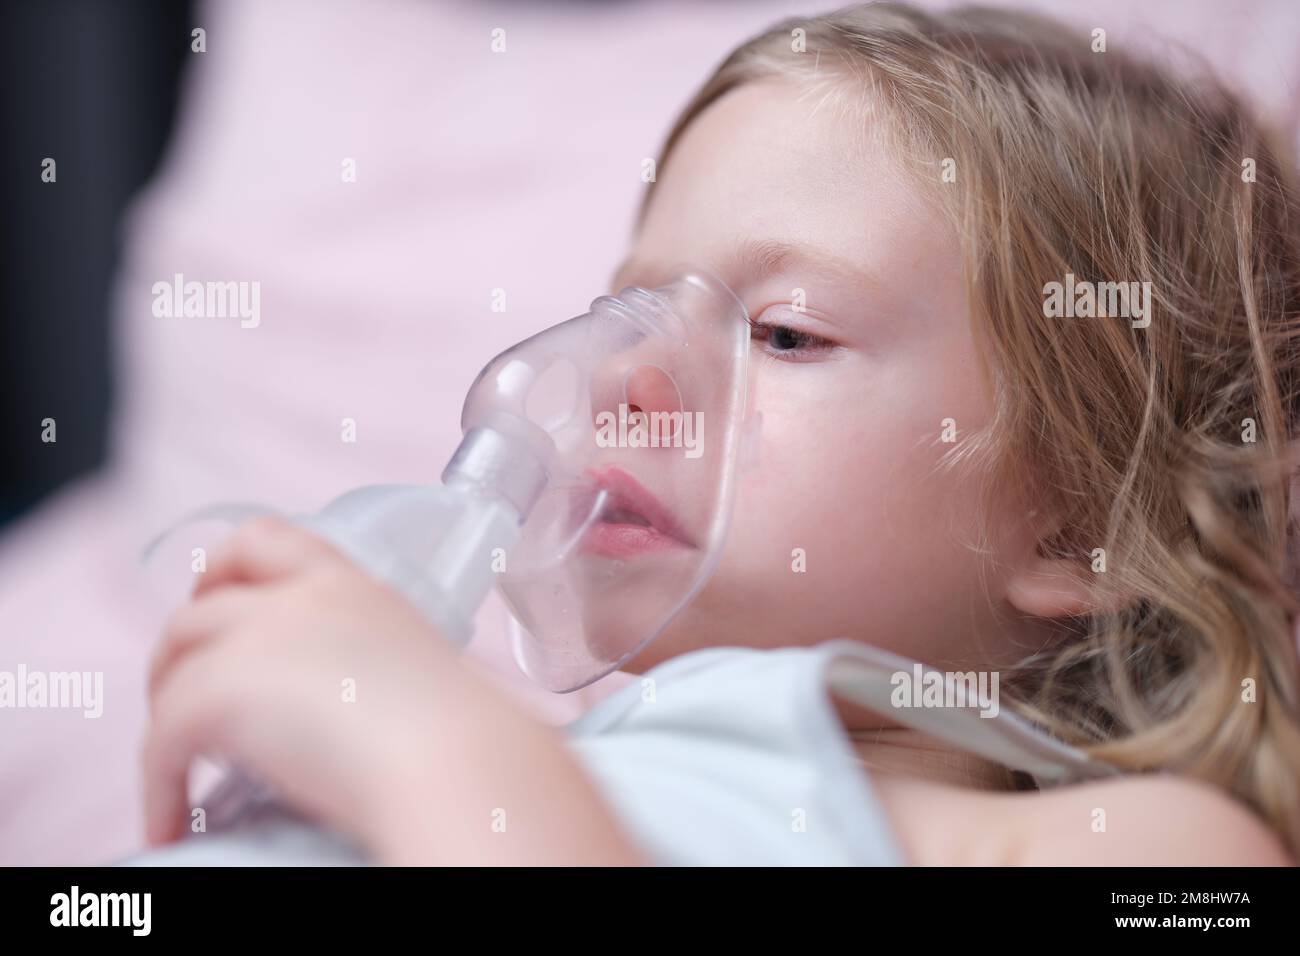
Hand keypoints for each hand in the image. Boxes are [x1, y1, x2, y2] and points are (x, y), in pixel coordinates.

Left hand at [142, 516, 463, 853]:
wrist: (453, 762)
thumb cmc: (458, 736)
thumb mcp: (411, 667)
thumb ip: (364, 661)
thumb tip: (334, 707)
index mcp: (351, 585)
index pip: (265, 540)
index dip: (225, 568)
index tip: (212, 598)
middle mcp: (299, 599)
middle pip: (205, 603)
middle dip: (182, 648)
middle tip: (183, 694)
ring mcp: (258, 639)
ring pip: (175, 661)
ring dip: (165, 709)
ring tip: (177, 762)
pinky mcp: (221, 692)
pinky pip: (161, 736)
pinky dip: (157, 782)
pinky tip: (170, 818)